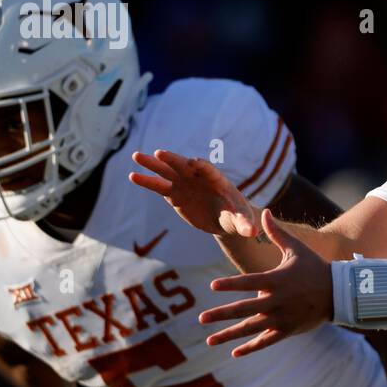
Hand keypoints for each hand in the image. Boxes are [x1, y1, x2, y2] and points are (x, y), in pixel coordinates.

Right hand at [129, 149, 257, 239]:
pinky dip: (148, 182)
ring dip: (152, 165)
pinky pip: (159, 187)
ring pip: (167, 173)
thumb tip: (253, 233)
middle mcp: (198, 178)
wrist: (225, 222)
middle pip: (184, 165)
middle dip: (173, 159)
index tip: (192, 162)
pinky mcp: (175, 195)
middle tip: (158, 153)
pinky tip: (133, 176)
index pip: (208, 170)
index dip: (201, 167)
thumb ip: (245, 224)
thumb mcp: (242, 222)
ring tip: (136, 156)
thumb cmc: (237, 217)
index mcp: (217, 181)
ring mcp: (185, 185)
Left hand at [198, 209, 333, 356]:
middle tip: (201, 319)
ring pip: (251, 329)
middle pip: (244, 309)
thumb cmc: (314, 268)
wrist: (339, 293)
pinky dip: (251, 348)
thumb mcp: (296, 249)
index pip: (249, 282)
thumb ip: (277, 232)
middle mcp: (277, 301)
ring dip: (229, 335)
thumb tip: (265, 211)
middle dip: (221, 314)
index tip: (213, 286)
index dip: (231, 284)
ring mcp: (282, 318)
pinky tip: (234, 353)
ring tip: (210, 341)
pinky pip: (266, 341)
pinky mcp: (288, 330)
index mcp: (277, 280)